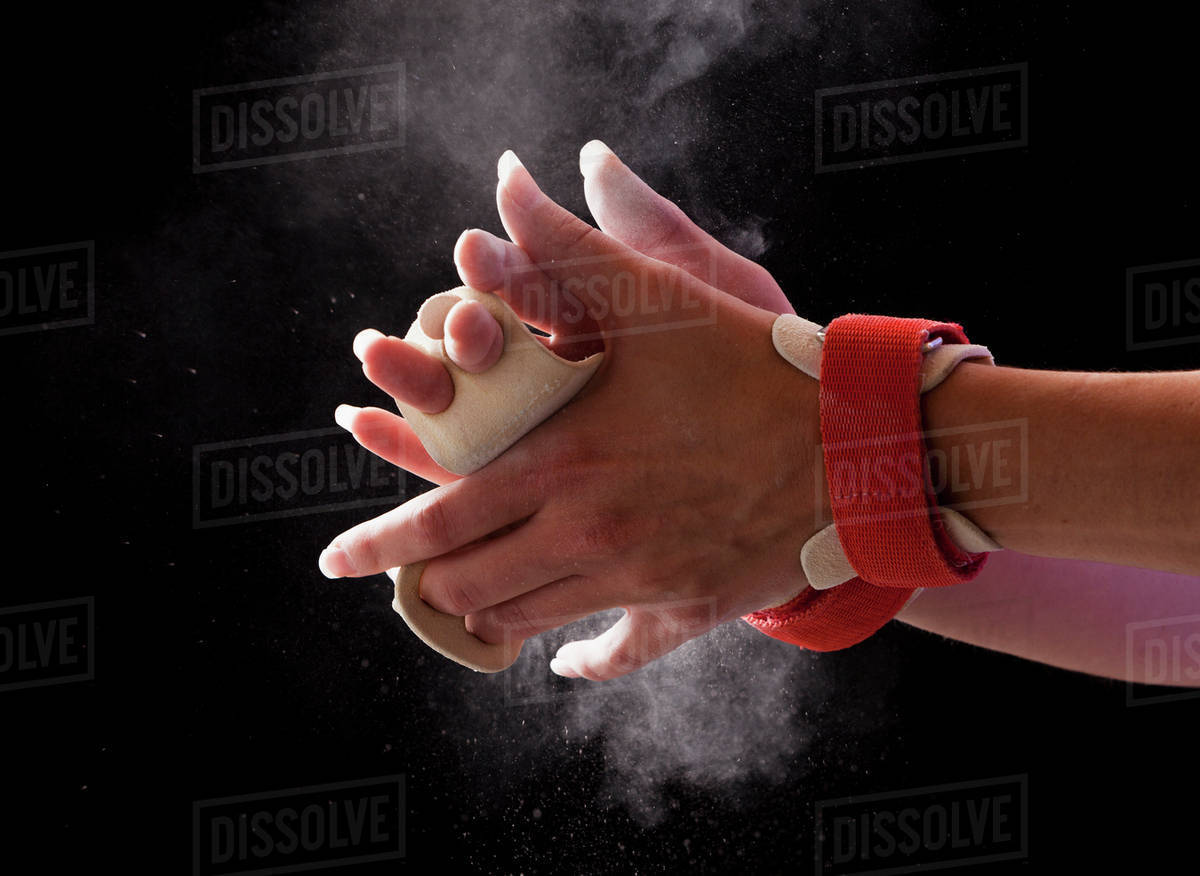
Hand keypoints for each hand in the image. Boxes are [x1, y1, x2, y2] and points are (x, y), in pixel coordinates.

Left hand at [323, 145, 820, 679]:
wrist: (856, 438)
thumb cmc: (747, 361)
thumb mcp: (654, 296)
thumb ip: (564, 248)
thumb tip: (500, 189)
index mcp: (564, 461)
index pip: (437, 519)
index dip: (375, 545)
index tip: (335, 561)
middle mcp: (589, 532)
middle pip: (470, 584)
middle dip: (423, 581)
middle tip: (407, 574)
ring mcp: (638, 581)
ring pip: (526, 620)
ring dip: (484, 613)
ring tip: (466, 599)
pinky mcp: (687, 609)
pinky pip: (617, 655)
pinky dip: (579, 660)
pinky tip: (560, 658)